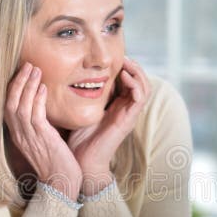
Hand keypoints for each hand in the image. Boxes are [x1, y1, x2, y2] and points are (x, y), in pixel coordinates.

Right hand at [4, 62, 81, 198]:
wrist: (61, 183)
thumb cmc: (57, 162)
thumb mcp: (44, 141)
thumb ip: (40, 124)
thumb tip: (43, 105)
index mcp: (18, 135)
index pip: (8, 107)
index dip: (13, 88)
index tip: (22, 73)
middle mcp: (19, 135)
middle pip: (10, 102)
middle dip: (18, 81)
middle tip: (28, 65)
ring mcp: (29, 137)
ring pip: (20, 106)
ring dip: (28, 85)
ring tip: (35, 70)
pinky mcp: (41, 138)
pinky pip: (35, 115)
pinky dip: (37, 99)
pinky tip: (43, 88)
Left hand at [68, 57, 149, 195]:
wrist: (82, 160)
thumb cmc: (79, 138)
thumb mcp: (81, 109)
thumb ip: (83, 94)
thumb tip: (71, 74)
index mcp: (117, 105)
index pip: (129, 80)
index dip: (125, 66)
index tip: (112, 56)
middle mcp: (126, 108)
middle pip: (141, 80)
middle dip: (134, 65)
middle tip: (122, 55)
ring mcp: (130, 114)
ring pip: (145, 86)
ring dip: (137, 71)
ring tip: (124, 62)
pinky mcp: (129, 120)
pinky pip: (140, 97)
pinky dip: (134, 84)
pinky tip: (122, 77)